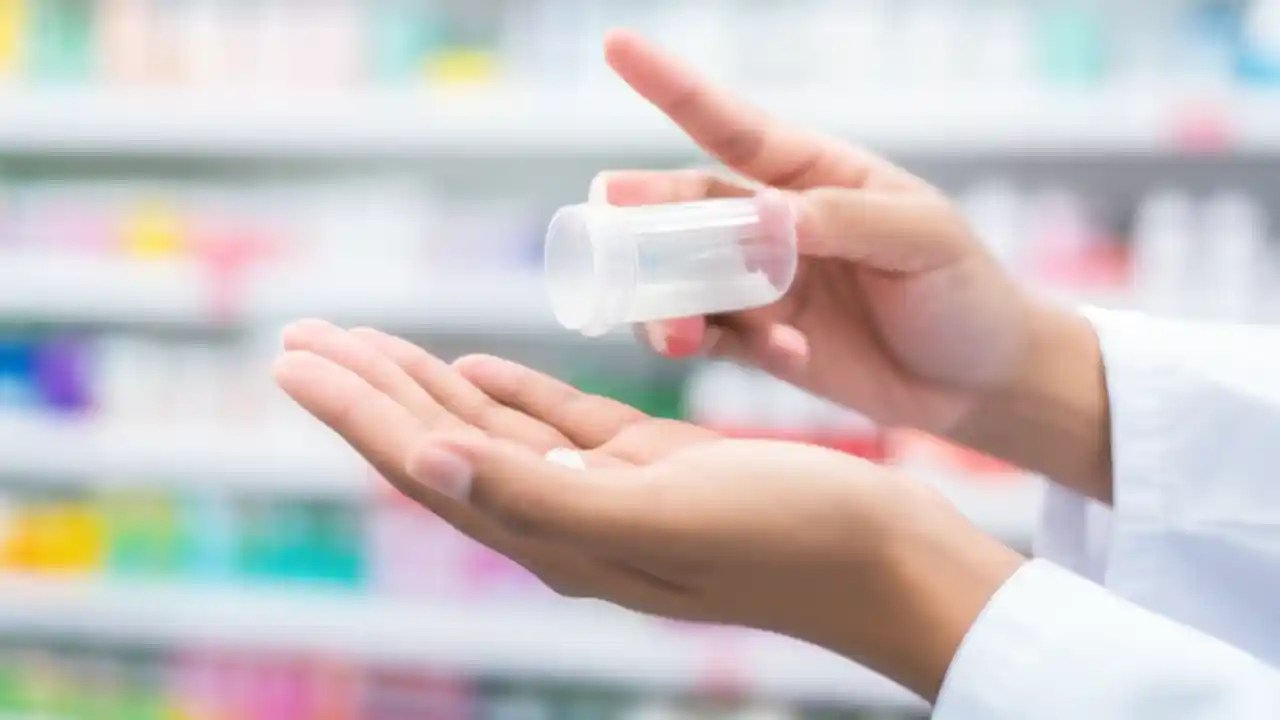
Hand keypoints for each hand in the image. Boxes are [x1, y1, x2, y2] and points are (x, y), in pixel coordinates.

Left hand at [274, 320, 1021, 700]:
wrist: (889, 562)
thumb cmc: (791, 541)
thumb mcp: (661, 516)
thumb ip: (538, 498)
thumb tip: (429, 460)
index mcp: (556, 538)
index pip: (428, 462)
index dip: (356, 409)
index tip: (295, 356)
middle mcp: (568, 523)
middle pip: (443, 443)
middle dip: (371, 387)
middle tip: (306, 336)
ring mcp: (610, 496)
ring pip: (492, 430)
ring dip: (428, 382)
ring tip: (369, 342)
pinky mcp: (653, 471)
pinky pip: (560, 426)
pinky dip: (513, 394)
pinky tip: (477, 368)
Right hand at [601, 31, 1109, 497]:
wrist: (984, 383)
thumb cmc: (965, 291)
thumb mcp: (922, 240)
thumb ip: (841, 222)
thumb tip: (758, 213)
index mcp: (812, 175)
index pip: (731, 127)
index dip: (672, 87)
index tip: (617, 46)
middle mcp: (775, 224)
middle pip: (685, 208)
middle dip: (641, 213)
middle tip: (606, 220)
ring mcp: (764, 287)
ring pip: (682, 281)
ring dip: (668, 302)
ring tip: (680, 333)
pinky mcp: (763, 343)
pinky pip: (715, 340)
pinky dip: (724, 347)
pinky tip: (785, 355)